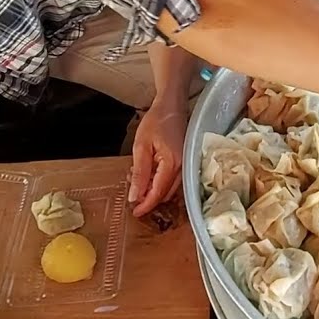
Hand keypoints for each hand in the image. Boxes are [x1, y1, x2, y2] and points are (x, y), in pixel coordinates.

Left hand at [129, 101, 188, 216]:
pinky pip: (173, 181)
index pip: (158, 193)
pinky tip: (148, 173)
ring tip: (136, 181)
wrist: (171, 106)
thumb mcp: (141, 146)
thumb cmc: (156, 121)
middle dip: (148, 199)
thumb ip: (139, 173)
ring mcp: (186, 166)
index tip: (134, 212)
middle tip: (132, 195)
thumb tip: (134, 196)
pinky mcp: (185, 163)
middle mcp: (183, 168)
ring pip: (169, 189)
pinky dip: (159, 182)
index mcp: (172, 164)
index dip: (145, 205)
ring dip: (153, 191)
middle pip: (165, 194)